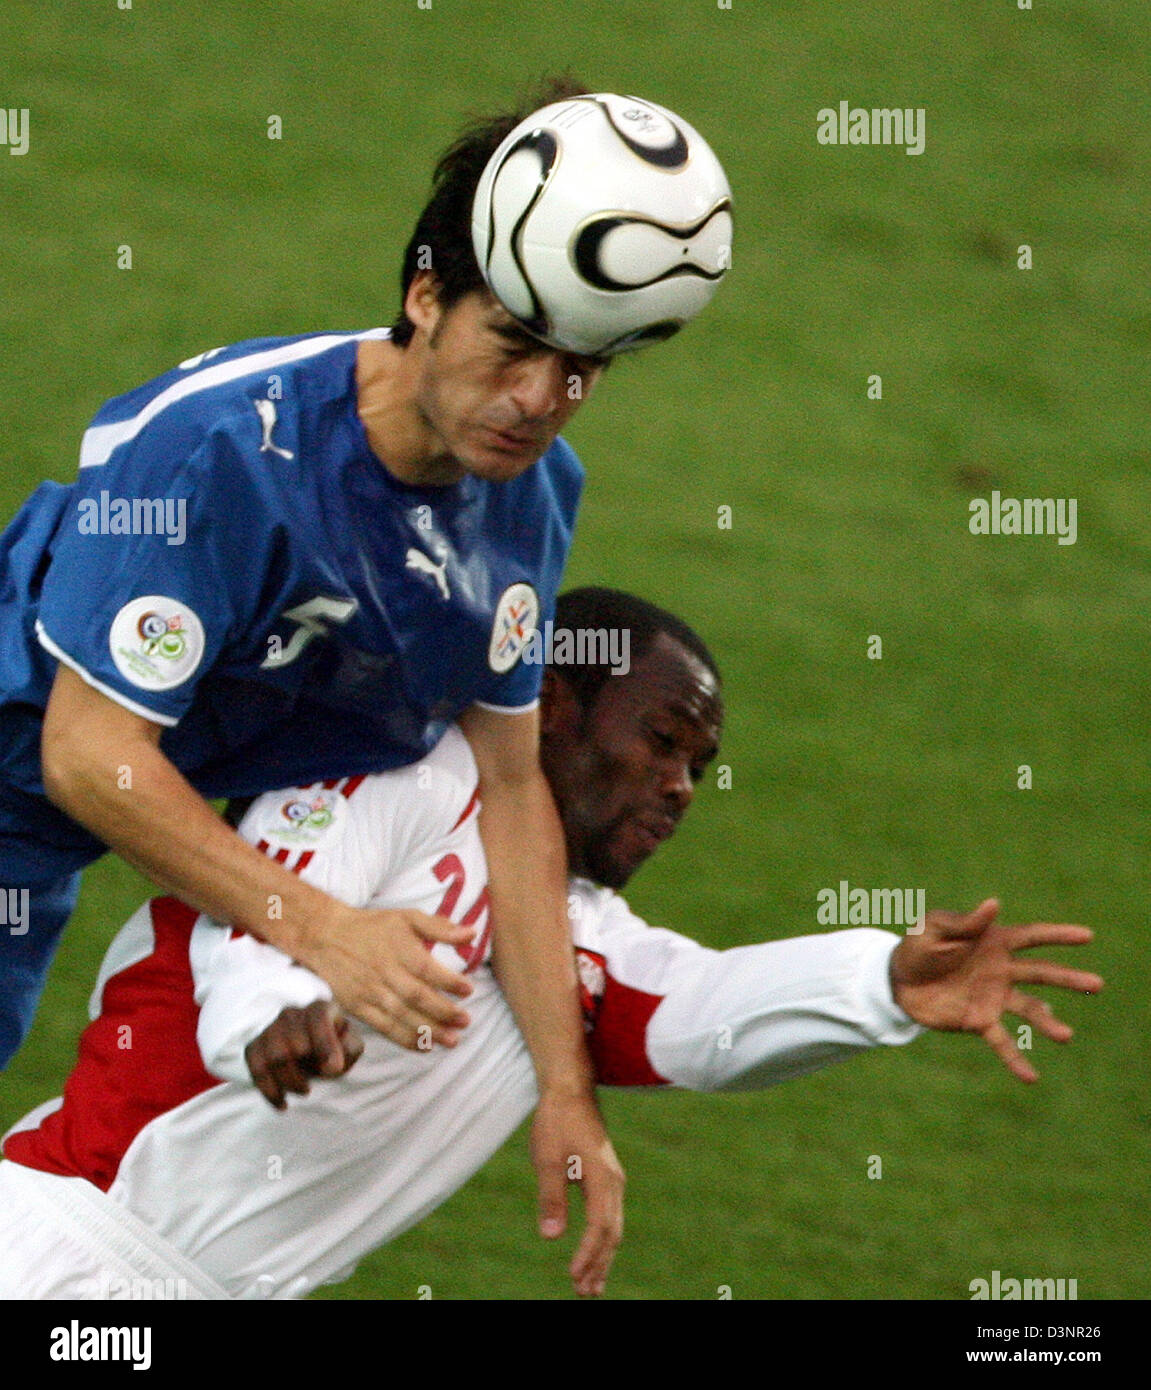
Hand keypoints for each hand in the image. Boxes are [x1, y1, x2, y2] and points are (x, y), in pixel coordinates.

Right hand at [245, 1000, 364, 1109]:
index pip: (318, 1018)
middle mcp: (292, 1013)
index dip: (325, 1043)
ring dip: (290, 1081)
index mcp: (319, 1009)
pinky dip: (269, 1090)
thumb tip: (331, 1065)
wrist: (312, 1052)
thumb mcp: (351, 1046)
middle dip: (307, 1069)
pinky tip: (282, 1103)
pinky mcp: (254, 1046)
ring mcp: (271, 1027)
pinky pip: (256, 1067)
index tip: (333, 1069)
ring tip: (305, 1091)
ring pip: (274, 1057)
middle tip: (315, 1083)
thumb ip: (349, 1048)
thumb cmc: (335, 1048)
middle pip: (294, 1043)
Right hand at [297, 906, 475, 1048]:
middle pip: (416, 997)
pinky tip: (425, 1047)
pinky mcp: (358, 1007)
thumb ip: (440, 927)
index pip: (426, 969)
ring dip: (429, 1031)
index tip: (468, 990)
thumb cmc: (372, 926)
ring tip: (452, 1040)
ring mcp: (370, 992)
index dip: (449, 981)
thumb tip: (471, 934)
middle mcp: (384, 972)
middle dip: (444, 1012)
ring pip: (402, 1016)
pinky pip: (385, 1028)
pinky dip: (405, 1039)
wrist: (326, 936)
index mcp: (398, 949)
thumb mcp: (407, 917)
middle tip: (466, 1021)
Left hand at [530, 1088, 624, 1297]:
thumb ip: (551, 1197)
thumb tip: (551, 1236)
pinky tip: (594, 1250)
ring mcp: (613, 1179)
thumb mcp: (548, 1158)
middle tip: (585, 1293)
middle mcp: (614, 1182)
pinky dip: (603, 1238)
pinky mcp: (607, 1177)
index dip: (588, 1254)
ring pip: (614, 1226)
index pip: (599, 1227)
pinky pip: (610, 1215)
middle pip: (612, 1233)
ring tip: (591, 1285)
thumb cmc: (557, 1121)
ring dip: (603, 1256)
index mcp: (602, 1178)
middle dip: (599, 1264)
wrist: (570, 1090)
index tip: (573, 1276)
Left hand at [889, 898, 1102, 1081]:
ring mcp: (993, 997)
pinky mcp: (979, 1021)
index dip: (1059, 935)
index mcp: (993, 942)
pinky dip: (1016, 1059)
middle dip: (1069, 978)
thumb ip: (964, 922)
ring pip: (1028, 1009)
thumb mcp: (934, 928)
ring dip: (1047, 1021)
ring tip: (1066, 1035)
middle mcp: (1001, 970)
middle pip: (1041, 973)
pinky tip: (1031, 1077)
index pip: (1031, 937)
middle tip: (1098, 984)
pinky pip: (1002, 1041)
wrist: (895, 981)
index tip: (1087, 936)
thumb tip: (994, 904)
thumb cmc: (918, 946)